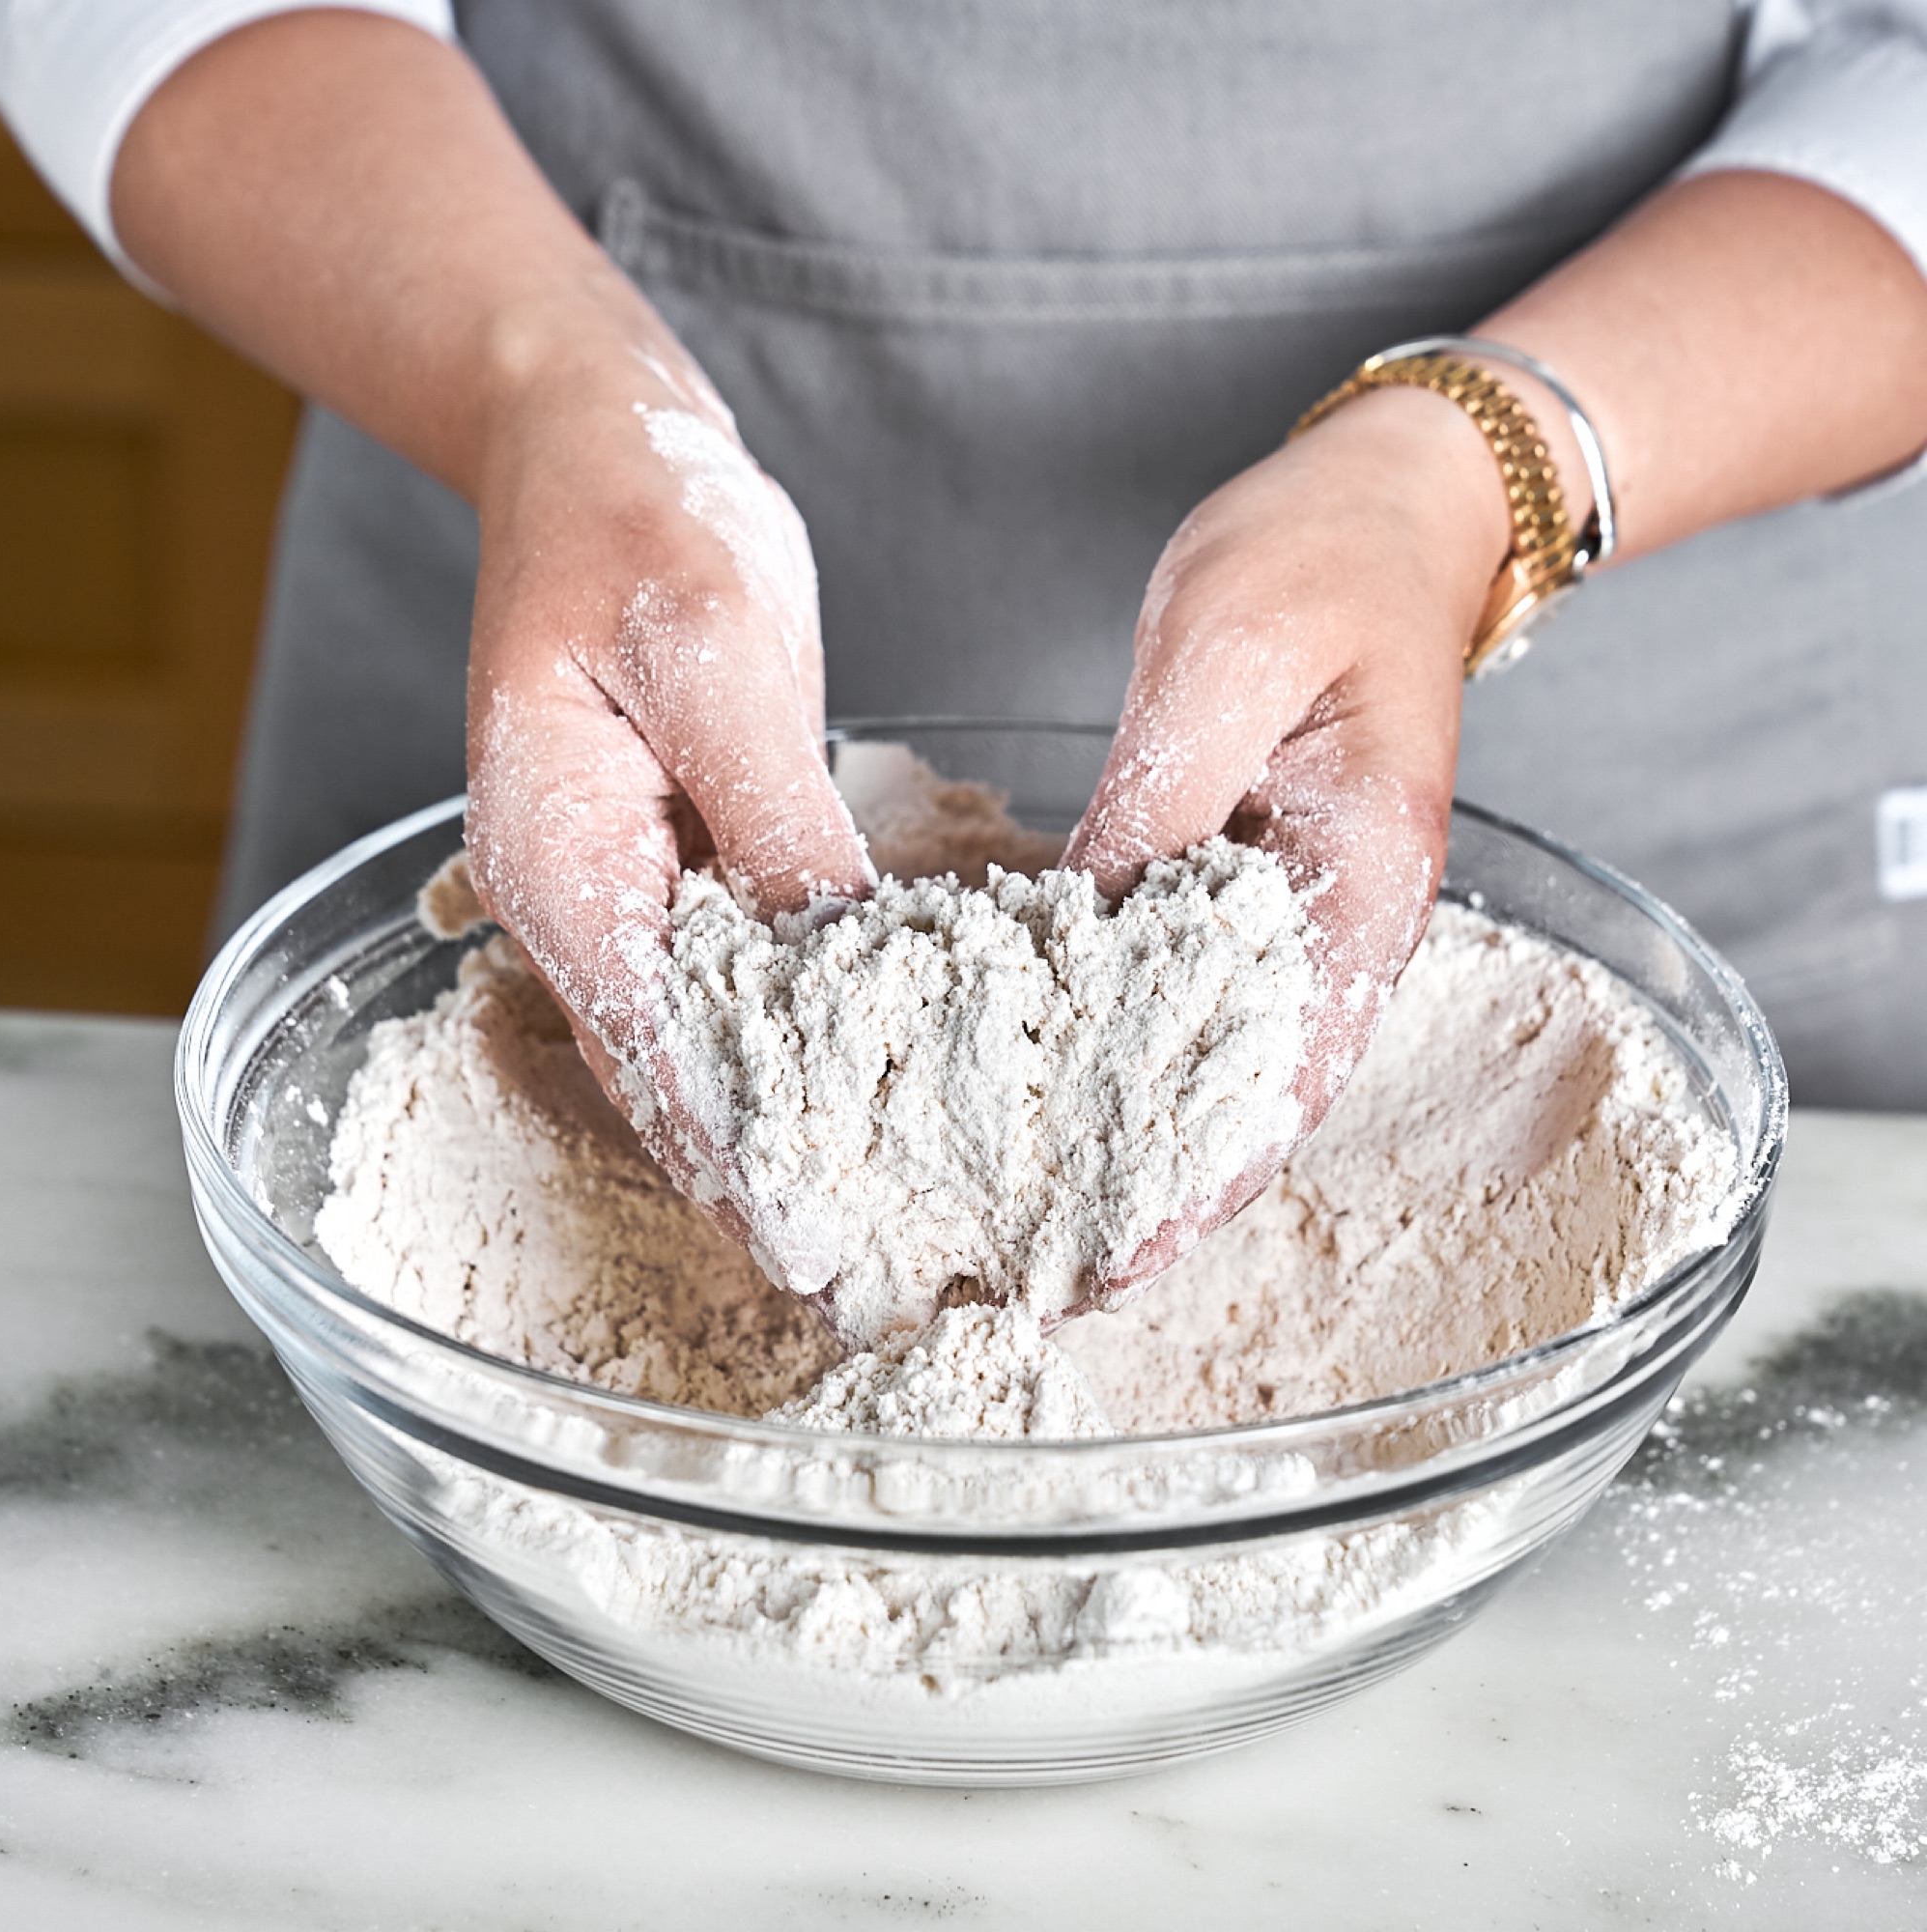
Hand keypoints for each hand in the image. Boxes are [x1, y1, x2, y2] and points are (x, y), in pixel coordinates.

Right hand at [461, 299, 870, 1285]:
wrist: (602, 446)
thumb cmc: (640, 518)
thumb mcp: (715, 653)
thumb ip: (773, 818)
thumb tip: (845, 958)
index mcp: (557, 859)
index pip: (649, 1049)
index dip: (739, 1159)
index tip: (824, 1254)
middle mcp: (579, 899)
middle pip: (673, 1073)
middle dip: (776, 1172)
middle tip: (888, 1271)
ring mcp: (627, 885)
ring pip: (711, 1038)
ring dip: (799, 1118)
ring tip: (905, 1204)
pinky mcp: (682, 859)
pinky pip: (742, 974)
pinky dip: (811, 1030)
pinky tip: (893, 1070)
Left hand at [1063, 386, 1515, 1291]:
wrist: (1391, 504)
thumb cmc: (1322, 558)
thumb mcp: (1221, 660)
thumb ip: (1153, 803)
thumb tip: (1067, 934)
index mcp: (1370, 882)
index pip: (1289, 1073)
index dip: (1205, 1177)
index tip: (1118, 1259)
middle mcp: (1343, 918)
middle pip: (1250, 1092)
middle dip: (1153, 1187)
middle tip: (1043, 1274)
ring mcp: (1297, 900)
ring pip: (1212, 1048)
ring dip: (1132, 1129)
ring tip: (1029, 1205)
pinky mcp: (1244, 869)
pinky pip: (1181, 978)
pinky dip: (1120, 1034)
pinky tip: (1046, 1068)